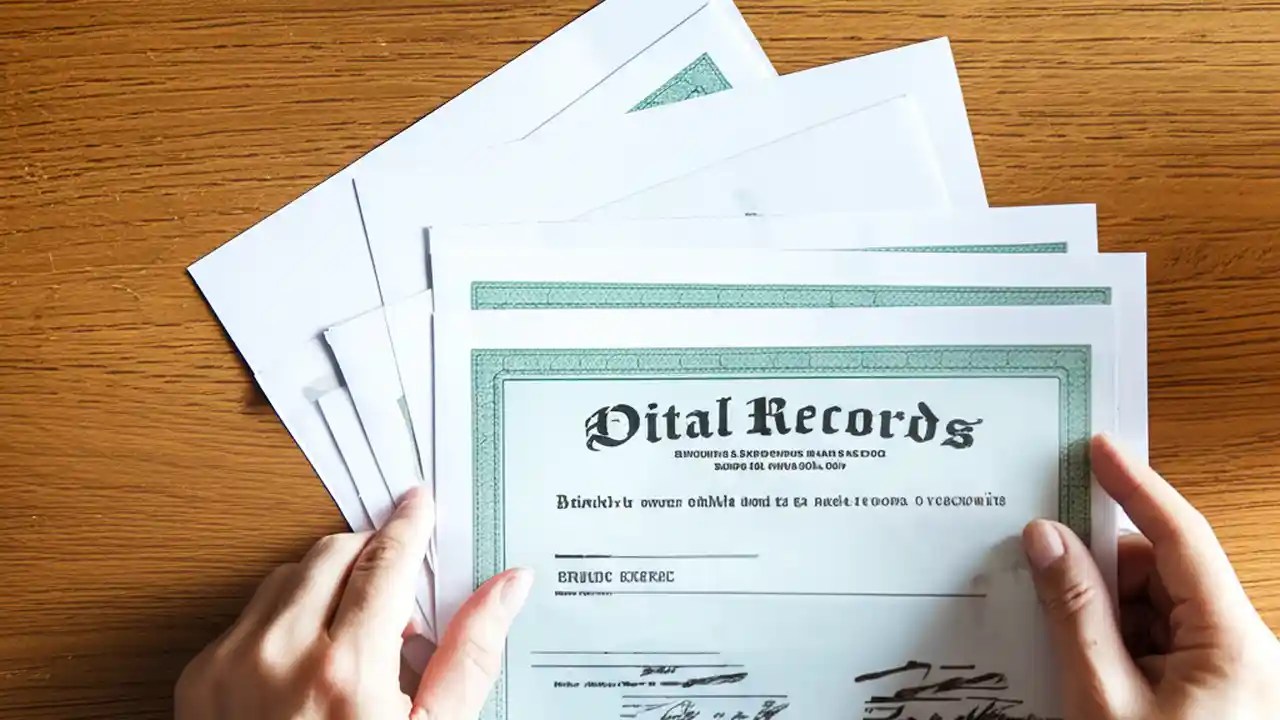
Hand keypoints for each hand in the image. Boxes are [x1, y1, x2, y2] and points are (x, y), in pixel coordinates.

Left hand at [175, 486, 532, 718]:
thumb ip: (470, 654)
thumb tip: (507, 587)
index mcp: (346, 671)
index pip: (385, 560)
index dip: (408, 526)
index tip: (418, 505)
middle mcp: (279, 656)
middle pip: (334, 552)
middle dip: (370, 558)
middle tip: (394, 598)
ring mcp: (230, 663)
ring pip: (288, 575)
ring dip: (326, 586)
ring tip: (351, 638)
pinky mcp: (199, 675)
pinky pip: (249, 614)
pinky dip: (284, 621)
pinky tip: (306, 665)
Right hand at [1022, 434, 1279, 718]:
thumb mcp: (1104, 702)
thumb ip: (1074, 613)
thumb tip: (1047, 539)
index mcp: (1235, 645)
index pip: (1181, 540)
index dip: (1137, 487)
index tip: (1098, 448)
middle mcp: (1241, 651)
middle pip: (1163, 574)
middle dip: (1100, 566)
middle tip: (1038, 551)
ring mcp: (1226, 674)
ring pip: (1154, 609)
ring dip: (1101, 610)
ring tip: (1054, 628)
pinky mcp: (1208, 695)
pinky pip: (1155, 643)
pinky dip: (1113, 641)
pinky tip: (1077, 659)